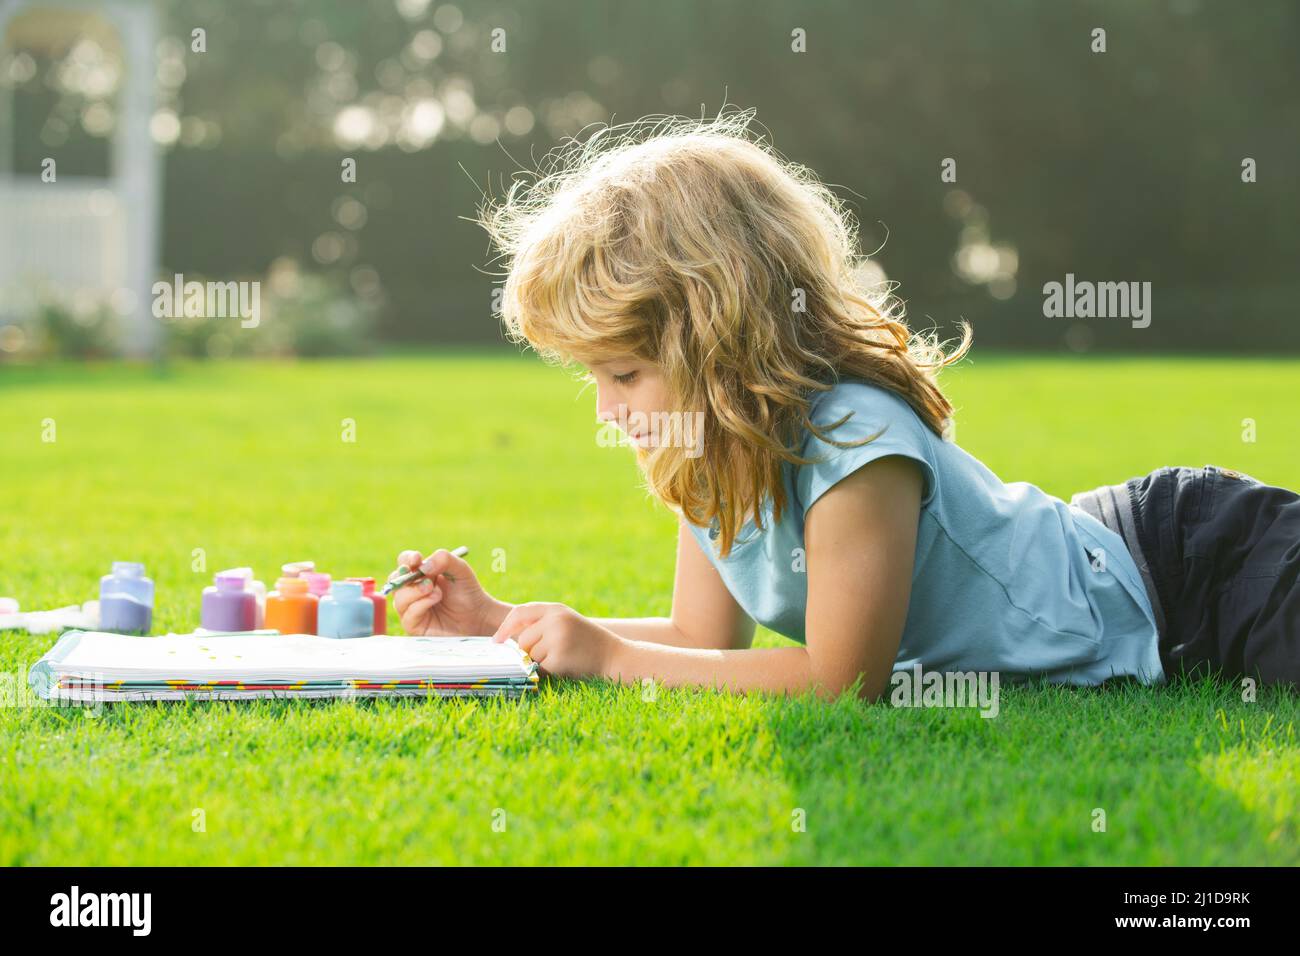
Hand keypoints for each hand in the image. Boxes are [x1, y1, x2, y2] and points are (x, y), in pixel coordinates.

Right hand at [390, 548, 511, 636]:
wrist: (478, 615)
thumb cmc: (467, 591)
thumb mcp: (460, 569)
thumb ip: (444, 559)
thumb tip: (423, 566)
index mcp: (420, 574)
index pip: (404, 562)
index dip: (407, 559)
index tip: (417, 559)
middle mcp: (412, 590)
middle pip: (395, 580)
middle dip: (408, 577)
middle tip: (428, 580)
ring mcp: (411, 608)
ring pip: (399, 598)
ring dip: (417, 592)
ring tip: (437, 592)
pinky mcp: (414, 626)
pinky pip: (408, 615)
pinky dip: (420, 606)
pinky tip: (435, 600)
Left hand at [490, 602, 622, 679]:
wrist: (614, 656)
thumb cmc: (586, 641)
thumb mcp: (566, 622)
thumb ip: (541, 623)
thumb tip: (507, 639)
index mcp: (556, 609)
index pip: (520, 613)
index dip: (506, 627)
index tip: (496, 641)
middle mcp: (556, 620)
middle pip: (523, 640)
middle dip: (531, 651)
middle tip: (553, 654)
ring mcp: (557, 639)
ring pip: (531, 656)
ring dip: (542, 661)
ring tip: (565, 657)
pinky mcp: (559, 658)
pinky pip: (540, 668)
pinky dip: (549, 671)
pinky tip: (567, 666)